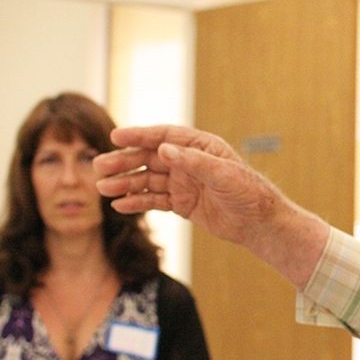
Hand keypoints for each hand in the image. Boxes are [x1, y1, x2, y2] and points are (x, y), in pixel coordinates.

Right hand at [94, 125, 328, 287]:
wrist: (259, 223)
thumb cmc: (248, 193)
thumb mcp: (224, 174)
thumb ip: (193, 161)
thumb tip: (163, 149)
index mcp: (199, 146)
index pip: (163, 136)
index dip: (139, 135)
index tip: (116, 136)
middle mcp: (187, 162)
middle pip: (149, 158)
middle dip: (124, 161)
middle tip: (100, 166)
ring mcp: (183, 182)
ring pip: (147, 180)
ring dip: (125, 183)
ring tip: (104, 188)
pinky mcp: (181, 203)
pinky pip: (154, 200)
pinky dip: (137, 202)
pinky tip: (120, 205)